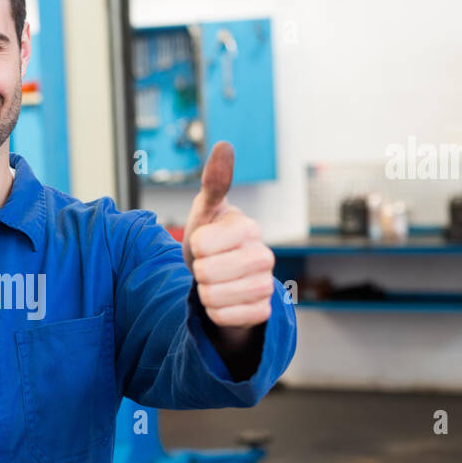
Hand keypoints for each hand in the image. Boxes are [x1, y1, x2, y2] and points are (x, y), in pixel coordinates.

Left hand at [183, 141, 274, 330]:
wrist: (223, 280)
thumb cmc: (213, 242)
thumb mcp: (206, 212)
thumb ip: (214, 182)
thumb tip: (224, 145)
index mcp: (248, 228)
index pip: (201, 244)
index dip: (195, 247)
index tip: (206, 244)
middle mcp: (264, 255)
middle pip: (205, 273)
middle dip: (199, 272)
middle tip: (210, 266)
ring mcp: (266, 285)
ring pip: (213, 298)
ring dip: (206, 293)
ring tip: (216, 283)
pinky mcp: (263, 312)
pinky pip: (223, 317)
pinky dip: (216, 312)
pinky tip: (226, 301)